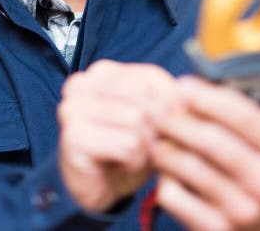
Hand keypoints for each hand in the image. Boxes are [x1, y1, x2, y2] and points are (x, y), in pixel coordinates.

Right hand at [57, 59, 178, 212]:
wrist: (102, 186)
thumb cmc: (129, 146)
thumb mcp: (156, 115)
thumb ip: (169, 98)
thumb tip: (187, 97)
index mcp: (101, 72)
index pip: (152, 79)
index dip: (169, 107)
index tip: (161, 125)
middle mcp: (81, 84)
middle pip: (145, 98)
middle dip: (157, 128)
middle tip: (146, 144)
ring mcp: (72, 110)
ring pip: (138, 120)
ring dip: (146, 147)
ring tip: (132, 153)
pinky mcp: (74, 138)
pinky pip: (128, 145)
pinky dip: (135, 161)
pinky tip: (122, 164)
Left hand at [151, 64, 259, 230]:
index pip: (246, 117)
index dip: (211, 98)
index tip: (184, 84)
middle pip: (213, 141)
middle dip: (179, 119)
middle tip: (158, 106)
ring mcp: (243, 211)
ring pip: (191, 169)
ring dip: (166, 146)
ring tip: (154, 133)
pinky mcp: (217, 230)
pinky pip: (178, 198)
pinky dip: (163, 180)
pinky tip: (161, 167)